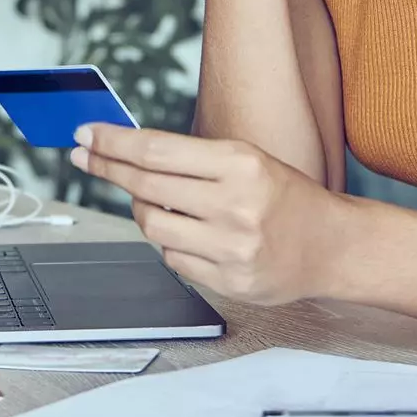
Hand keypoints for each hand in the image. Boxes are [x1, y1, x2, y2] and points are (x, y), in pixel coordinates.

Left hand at [72, 124, 346, 305]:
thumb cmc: (284, 197)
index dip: (113, 143)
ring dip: (142, 210)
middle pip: (146, 186)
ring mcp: (232, 247)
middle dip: (108, 168)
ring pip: (152, 226)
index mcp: (240, 164)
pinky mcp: (229, 281)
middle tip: (85, 157)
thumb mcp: (247, 160)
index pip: (156, 150)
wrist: (331, 246)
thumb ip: (192, 159)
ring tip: (156, 202)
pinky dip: (170, 244)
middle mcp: (235, 205)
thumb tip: (126, 152)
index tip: (85, 135)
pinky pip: (172, 259)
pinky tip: (188, 234)